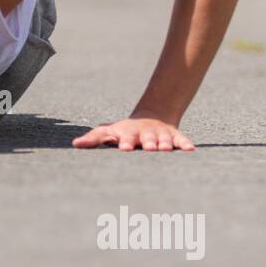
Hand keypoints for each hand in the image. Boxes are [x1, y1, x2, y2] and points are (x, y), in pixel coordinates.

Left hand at [72, 117, 194, 151]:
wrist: (152, 116)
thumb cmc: (126, 131)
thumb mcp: (109, 131)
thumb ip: (94, 138)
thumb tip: (75, 144)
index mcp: (129, 133)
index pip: (126, 137)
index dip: (126, 142)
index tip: (124, 148)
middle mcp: (145, 134)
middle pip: (147, 139)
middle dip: (148, 143)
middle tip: (149, 148)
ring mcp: (161, 135)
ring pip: (164, 140)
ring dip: (166, 144)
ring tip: (167, 149)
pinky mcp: (174, 136)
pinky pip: (181, 140)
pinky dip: (185, 144)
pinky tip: (190, 150)